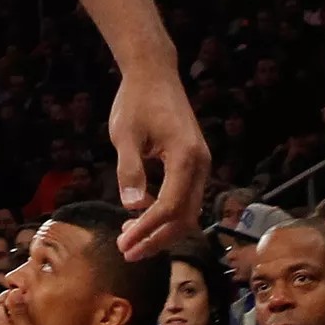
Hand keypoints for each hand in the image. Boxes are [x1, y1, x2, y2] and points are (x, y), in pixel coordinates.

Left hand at [107, 68, 209, 258]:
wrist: (154, 74)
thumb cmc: (136, 100)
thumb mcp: (125, 135)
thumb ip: (130, 170)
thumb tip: (133, 206)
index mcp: (186, 157)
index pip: (170, 207)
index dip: (148, 230)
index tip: (125, 244)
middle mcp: (200, 164)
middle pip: (185, 217)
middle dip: (157, 238)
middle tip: (127, 251)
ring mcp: (200, 164)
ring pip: (187, 210)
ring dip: (162, 229)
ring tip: (131, 239)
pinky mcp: (194, 163)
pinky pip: (185, 197)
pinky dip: (166, 213)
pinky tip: (140, 216)